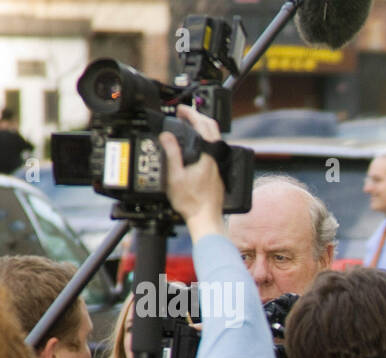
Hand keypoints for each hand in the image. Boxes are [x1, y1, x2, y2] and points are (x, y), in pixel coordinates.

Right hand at [160, 104, 224, 239]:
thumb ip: (172, 154)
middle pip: (213, 130)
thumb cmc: (192, 203)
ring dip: (202, 129)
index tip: (181, 110)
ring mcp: (218, 167)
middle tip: (184, 114)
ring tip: (188, 126)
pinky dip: (203, 141)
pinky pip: (212, 151)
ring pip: (214, 140)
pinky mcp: (217, 173)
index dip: (192, 114)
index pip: (204, 126)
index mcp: (208, 157)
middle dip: (199, 118)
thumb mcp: (175, 177)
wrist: (206, 219)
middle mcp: (216, 160)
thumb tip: (167, 135)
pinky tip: (194, 146)